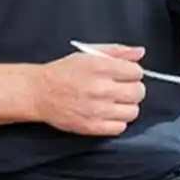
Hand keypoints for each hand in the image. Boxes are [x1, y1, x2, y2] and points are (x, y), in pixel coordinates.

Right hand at [32, 45, 146, 136]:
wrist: (40, 92)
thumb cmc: (63, 72)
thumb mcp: (89, 53)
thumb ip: (117, 51)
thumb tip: (139, 52)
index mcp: (101, 67)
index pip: (136, 72)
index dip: (133, 72)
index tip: (126, 74)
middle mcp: (101, 88)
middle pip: (138, 92)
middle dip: (133, 89)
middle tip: (123, 88)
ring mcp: (97, 110)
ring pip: (133, 111)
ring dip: (127, 106)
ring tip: (116, 102)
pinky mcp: (92, 126)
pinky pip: (120, 128)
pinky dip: (118, 121)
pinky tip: (109, 114)